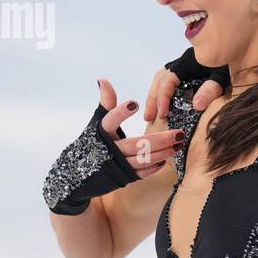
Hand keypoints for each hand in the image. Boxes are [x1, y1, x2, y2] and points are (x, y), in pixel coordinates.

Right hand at [42, 79, 184, 215]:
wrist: (78, 173)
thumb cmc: (93, 141)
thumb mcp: (98, 122)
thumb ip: (106, 103)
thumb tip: (103, 80)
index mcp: (101, 133)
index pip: (110, 121)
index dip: (120, 113)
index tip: (134, 103)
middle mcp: (109, 150)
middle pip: (137, 144)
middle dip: (160, 140)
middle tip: (179, 133)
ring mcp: (117, 165)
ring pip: (143, 160)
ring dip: (163, 153)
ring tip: (178, 145)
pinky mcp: (124, 177)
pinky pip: (142, 173)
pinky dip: (155, 166)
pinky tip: (167, 158)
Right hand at [145, 48, 229, 120]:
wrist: (242, 48)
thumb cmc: (233, 61)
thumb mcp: (225, 76)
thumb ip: (212, 88)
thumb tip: (196, 105)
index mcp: (188, 62)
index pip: (168, 79)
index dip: (163, 96)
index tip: (163, 113)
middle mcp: (183, 62)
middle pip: (160, 78)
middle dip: (153, 98)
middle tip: (149, 118)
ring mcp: (185, 65)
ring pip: (162, 78)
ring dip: (156, 95)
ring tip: (152, 114)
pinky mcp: (189, 70)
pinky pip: (170, 80)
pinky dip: (164, 92)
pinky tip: (166, 104)